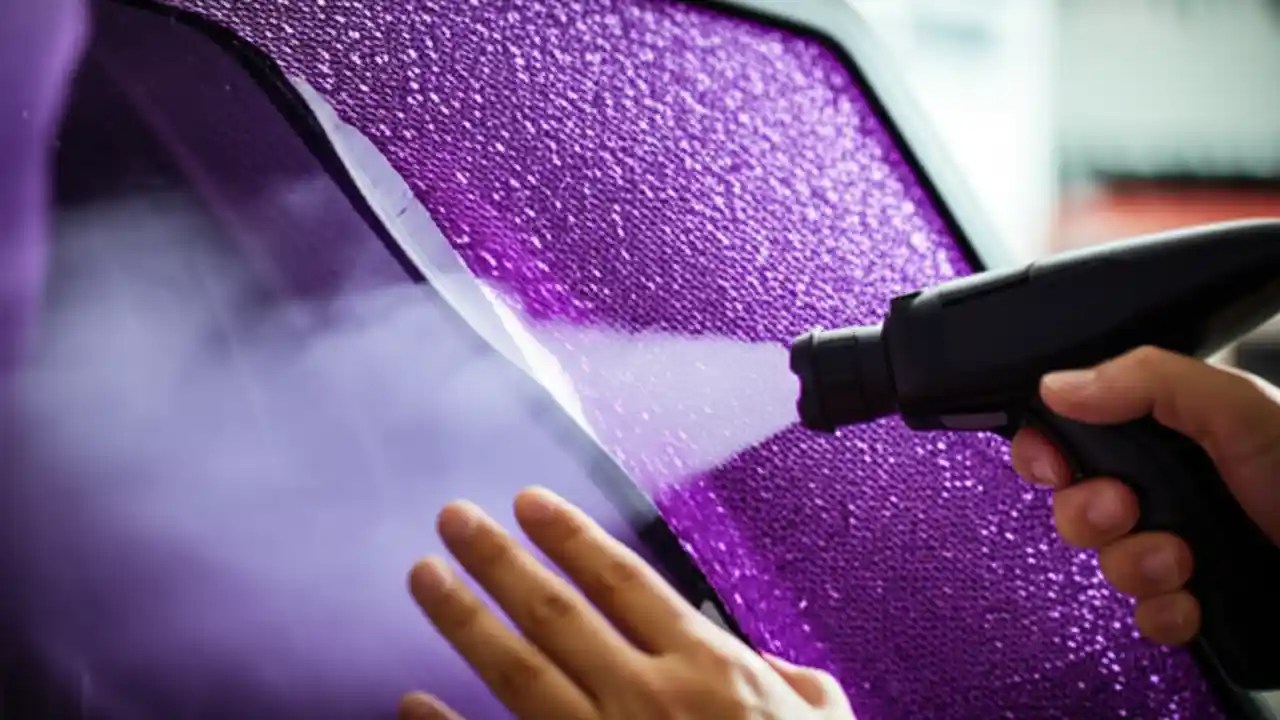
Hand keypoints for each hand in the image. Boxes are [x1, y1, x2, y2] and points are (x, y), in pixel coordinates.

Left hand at [398, 487, 855, 719]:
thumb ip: (792, 681)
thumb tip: (762, 660)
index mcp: (711, 668)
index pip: (625, 581)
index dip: (573, 537)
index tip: (528, 502)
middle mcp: (649, 699)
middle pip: (558, 613)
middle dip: (500, 561)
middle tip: (453, 518)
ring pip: (520, 674)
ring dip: (465, 622)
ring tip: (424, 577)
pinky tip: (410, 704)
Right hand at [1011, 346, 1279, 644]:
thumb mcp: (1239, 408)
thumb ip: (1148, 380)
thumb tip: (1060, 384)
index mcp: (1171, 430)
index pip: (1074, 433)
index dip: (1047, 450)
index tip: (1052, 464)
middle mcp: (1170, 487)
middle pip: (1076, 501)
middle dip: (1091, 512)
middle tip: (1126, 509)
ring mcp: (1182, 547)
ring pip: (1107, 563)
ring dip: (1137, 565)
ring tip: (1184, 560)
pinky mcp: (1200, 603)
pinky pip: (1145, 617)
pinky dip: (1166, 612)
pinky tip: (1198, 599)